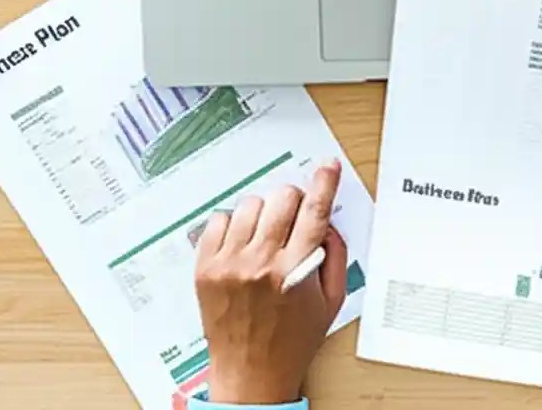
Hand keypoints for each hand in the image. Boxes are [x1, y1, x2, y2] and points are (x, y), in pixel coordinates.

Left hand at [194, 160, 348, 404]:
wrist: (250, 374)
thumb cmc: (292, 340)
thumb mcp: (332, 301)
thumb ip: (336, 255)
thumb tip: (327, 221)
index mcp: (296, 271)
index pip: (315, 212)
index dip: (324, 183)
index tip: (327, 167)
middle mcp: (261, 263)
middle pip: (282, 198)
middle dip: (294, 199)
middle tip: (295, 216)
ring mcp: (229, 264)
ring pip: (251, 204)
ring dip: (264, 213)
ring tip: (266, 236)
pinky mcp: (205, 268)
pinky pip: (219, 220)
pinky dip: (233, 224)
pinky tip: (242, 244)